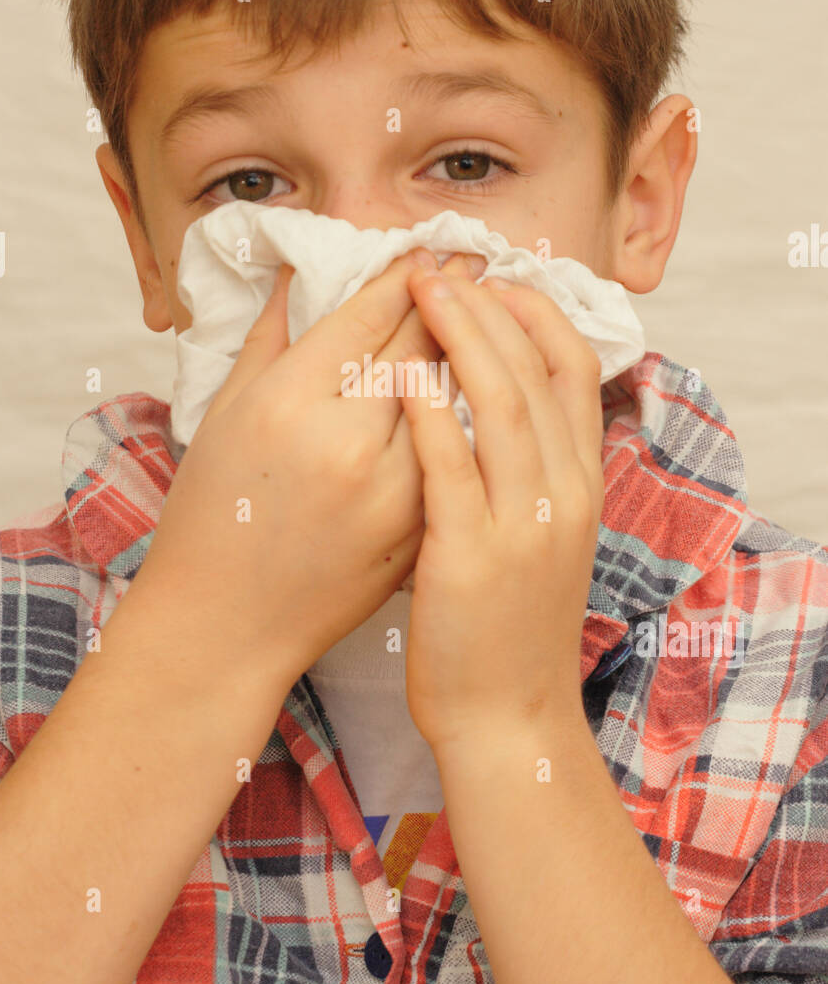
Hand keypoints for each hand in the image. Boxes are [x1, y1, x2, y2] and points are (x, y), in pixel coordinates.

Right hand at [130, 248, 484, 693]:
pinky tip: (492, 394)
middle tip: (480, 265)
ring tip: (497, 318)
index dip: (409, 277)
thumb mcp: (224, 414)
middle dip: (455, 300)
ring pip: (455, 402)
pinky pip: (459, 459)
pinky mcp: (417, 532)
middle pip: (421, 348)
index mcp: (289, 401)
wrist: (224, 626)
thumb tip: (298, 271)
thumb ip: (267, 336)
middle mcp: (345, 441)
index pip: (370, 316)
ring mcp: (389, 493)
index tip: (434, 252)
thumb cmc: (211, 515)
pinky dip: (476, 421)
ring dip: (478, 355)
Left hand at [398, 271, 604, 752]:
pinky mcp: (471, 555)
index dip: (536, 314)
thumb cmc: (507, 625)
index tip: (494, 280)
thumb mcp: (543, 538)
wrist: (509, 718)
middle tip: (445, 265)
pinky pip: (451, 466)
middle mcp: (564, 494)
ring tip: (423, 288)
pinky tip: (402, 372)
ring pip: (503, 403)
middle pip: (539, 370)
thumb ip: (531, 471)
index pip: (574, 370)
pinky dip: (430, 411)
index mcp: (581, 484)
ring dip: (463, 336)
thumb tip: (506, 404)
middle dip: (492, 306)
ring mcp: (524, 524)